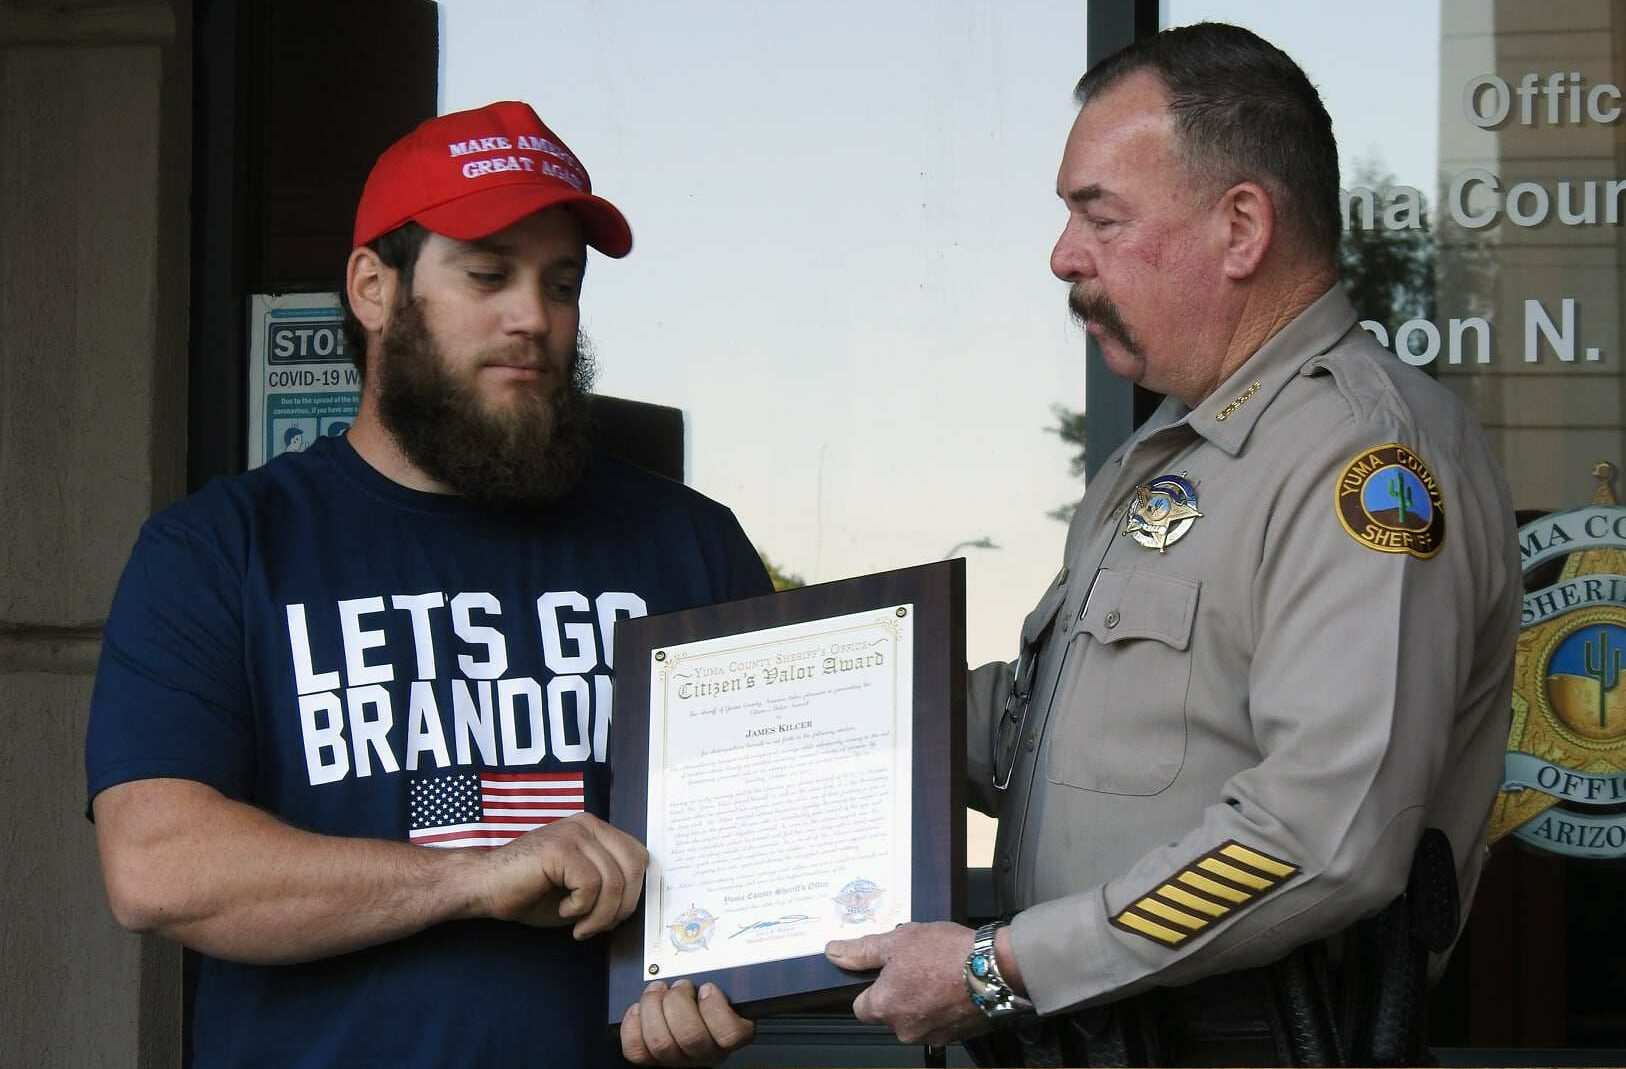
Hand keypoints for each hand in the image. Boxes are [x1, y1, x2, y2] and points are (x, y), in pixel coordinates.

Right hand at [469, 813, 646, 938]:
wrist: (484, 888)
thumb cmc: (530, 893)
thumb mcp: (581, 890)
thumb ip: (609, 887)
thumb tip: (634, 905)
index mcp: (597, 831)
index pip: (639, 857)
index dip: (632, 893)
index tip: (610, 916)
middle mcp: (589, 825)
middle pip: (634, 867)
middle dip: (621, 907)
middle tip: (595, 926)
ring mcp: (574, 833)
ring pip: (614, 881)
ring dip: (599, 915)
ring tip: (578, 925)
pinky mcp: (560, 848)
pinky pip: (591, 885)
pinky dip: (581, 908)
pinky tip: (563, 911)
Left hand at [620, 978, 755, 1065]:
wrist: (689, 1021)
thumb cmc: (709, 1001)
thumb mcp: (727, 990)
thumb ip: (726, 981)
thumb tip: (724, 964)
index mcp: (727, 1036)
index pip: (729, 1034)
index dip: (714, 1007)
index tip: (707, 987)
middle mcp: (703, 1052)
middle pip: (690, 1036)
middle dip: (678, 1000)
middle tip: (679, 985)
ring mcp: (677, 1058)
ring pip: (660, 1042)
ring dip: (653, 1007)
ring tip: (658, 990)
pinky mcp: (651, 1058)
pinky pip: (635, 1050)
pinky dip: (633, 1025)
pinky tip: (639, 1009)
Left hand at [825, 921, 989, 1045]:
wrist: (993, 969)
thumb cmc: (944, 953)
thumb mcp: (898, 940)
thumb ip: (863, 950)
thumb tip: (833, 952)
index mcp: (883, 1007)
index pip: (861, 1006)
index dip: (873, 987)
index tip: (889, 971)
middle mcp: (903, 1030)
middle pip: (890, 1013)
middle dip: (900, 992)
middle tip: (917, 965)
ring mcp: (931, 1036)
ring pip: (915, 1018)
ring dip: (922, 1001)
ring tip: (939, 974)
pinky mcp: (955, 1038)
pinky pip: (939, 1023)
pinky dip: (942, 1008)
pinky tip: (953, 987)